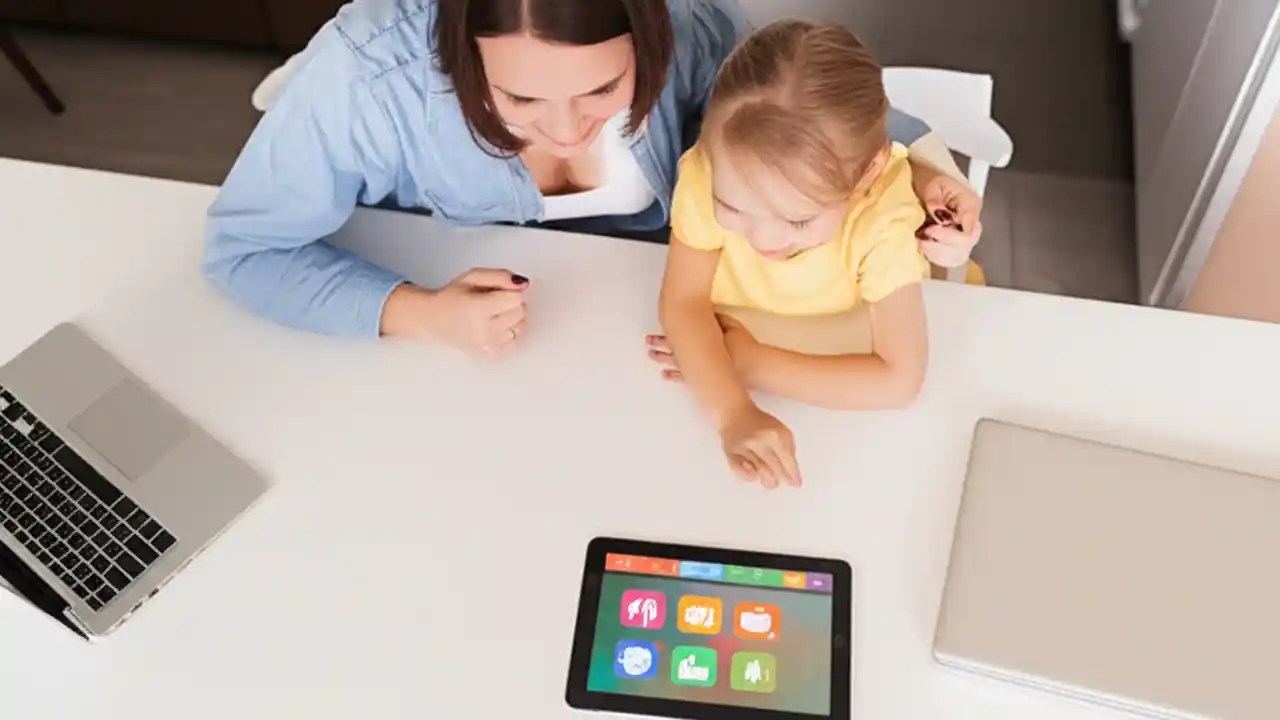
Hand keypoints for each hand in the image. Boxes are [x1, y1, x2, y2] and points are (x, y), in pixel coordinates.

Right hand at [381, 268, 528, 355]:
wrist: (435, 320)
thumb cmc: (453, 297)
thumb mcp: (473, 276)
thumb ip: (500, 276)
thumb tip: (523, 284)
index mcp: (477, 308)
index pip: (516, 299)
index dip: (510, 291)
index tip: (497, 291)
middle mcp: (483, 330)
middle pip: (520, 312)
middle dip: (512, 303)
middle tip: (493, 302)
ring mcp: (487, 345)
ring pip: (521, 326)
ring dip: (512, 317)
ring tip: (493, 314)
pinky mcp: (491, 354)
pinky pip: (516, 339)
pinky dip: (510, 331)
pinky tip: (495, 325)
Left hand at [644, 317, 757, 381]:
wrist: (757, 368)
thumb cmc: (746, 347)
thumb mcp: (732, 327)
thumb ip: (718, 320)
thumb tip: (707, 311)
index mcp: (704, 343)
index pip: (678, 338)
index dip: (664, 336)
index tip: (652, 335)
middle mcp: (699, 358)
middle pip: (674, 351)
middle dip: (659, 347)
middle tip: (647, 343)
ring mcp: (701, 371)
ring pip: (676, 365)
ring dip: (663, 360)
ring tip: (651, 356)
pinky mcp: (707, 380)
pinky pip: (686, 378)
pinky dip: (674, 376)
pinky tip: (664, 374)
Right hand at [719, 404, 800, 488]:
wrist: (735, 413)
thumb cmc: (761, 423)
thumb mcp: (781, 431)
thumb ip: (789, 450)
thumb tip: (793, 476)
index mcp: (775, 435)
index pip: (787, 460)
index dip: (793, 474)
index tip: (796, 483)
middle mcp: (758, 441)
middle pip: (774, 469)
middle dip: (780, 477)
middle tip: (780, 480)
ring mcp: (743, 447)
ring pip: (759, 473)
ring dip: (767, 480)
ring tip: (770, 480)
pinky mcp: (729, 453)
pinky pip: (740, 472)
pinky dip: (748, 476)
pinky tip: (754, 474)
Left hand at [913, 166, 983, 267]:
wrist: (928, 181)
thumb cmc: (932, 180)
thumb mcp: (932, 184)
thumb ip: (935, 200)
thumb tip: (938, 216)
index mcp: (970, 205)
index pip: (970, 232)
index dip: (949, 237)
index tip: (930, 230)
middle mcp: (971, 223)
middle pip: (965, 247)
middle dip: (941, 246)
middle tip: (923, 234)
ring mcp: (964, 235)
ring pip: (958, 256)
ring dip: (936, 252)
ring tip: (921, 240)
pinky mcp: (954, 244)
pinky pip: (949, 259)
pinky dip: (934, 256)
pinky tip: (923, 245)